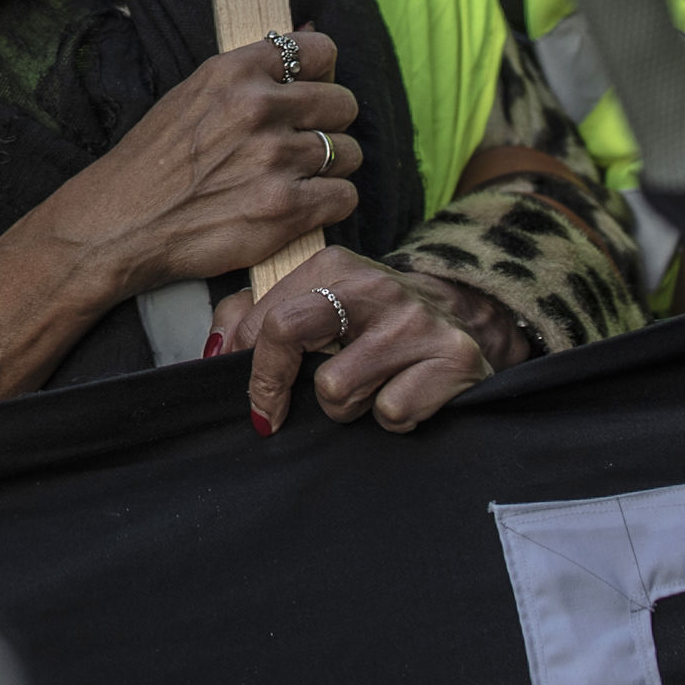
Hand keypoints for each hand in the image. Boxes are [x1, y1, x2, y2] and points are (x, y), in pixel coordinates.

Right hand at [0, 30, 361, 404]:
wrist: (119, 225)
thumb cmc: (152, 163)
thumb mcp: (192, 95)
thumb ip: (250, 73)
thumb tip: (309, 35)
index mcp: (233, 72)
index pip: (319, 50)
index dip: (321, 74)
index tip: (307, 94)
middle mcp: (258, 108)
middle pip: (343, 103)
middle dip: (329, 125)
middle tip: (301, 146)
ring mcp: (274, 159)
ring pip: (349, 153)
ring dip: (329, 169)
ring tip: (294, 181)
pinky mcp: (286, 209)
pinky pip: (345, 196)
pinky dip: (328, 205)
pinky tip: (297, 207)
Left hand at [214, 249, 517, 435]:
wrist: (468, 321)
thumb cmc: (374, 321)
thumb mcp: (319, 302)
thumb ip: (257, 314)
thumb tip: (215, 346)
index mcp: (336, 267)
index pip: (269, 318)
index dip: (245, 363)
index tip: (248, 395)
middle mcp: (377, 287)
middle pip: (291, 333)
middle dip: (272, 384)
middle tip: (271, 414)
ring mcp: (417, 323)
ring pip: (337, 391)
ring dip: (344, 406)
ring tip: (364, 388)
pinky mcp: (453, 360)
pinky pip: (391, 414)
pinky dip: (391, 417)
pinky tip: (403, 394)